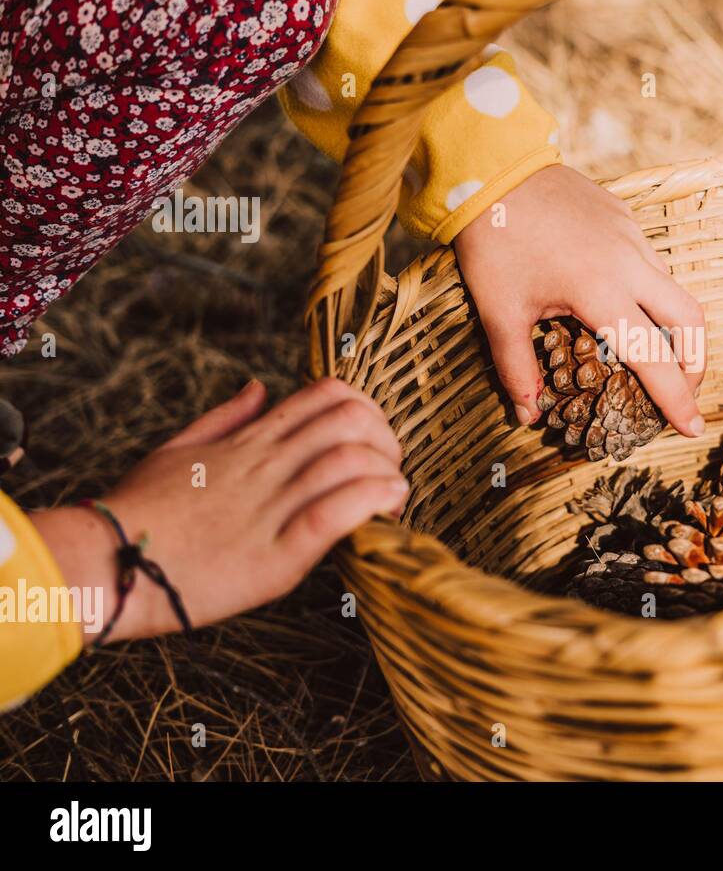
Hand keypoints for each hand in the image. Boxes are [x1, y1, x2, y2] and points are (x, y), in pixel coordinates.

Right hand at [29, 378, 405, 642]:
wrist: (99, 565)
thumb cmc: (136, 513)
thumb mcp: (177, 450)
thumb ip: (226, 418)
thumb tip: (260, 387)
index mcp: (249, 441)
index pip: (327, 396)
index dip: (368, 410)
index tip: (374, 442)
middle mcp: (265, 465)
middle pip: (351, 420)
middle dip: (388, 442)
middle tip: (390, 473)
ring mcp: (270, 507)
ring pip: (351, 459)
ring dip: (389, 474)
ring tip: (393, 499)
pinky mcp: (275, 555)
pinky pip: (334, 512)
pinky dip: (373, 502)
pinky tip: (386, 510)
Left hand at [454, 164, 706, 435]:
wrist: (493, 169)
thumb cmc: (493, 243)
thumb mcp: (498, 313)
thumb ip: (517, 369)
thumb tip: (527, 415)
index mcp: (601, 293)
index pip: (654, 359)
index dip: (677, 399)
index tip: (692, 428)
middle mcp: (629, 265)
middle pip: (691, 321)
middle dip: (696, 363)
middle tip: (684, 391)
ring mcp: (632, 238)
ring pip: (677, 290)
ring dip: (679, 329)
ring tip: (659, 355)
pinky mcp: (626, 218)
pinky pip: (655, 264)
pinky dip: (656, 295)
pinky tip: (630, 307)